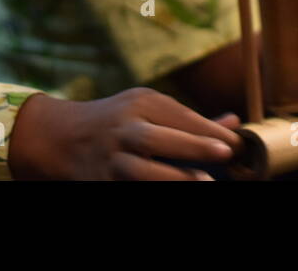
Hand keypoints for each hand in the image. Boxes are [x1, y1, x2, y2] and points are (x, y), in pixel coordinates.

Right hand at [8, 88, 242, 179]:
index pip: (176, 114)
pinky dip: (147, 190)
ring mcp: (109, 159)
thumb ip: (190, 120)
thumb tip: (236, 125)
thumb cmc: (119, 121)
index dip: (207, 129)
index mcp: (138, 104)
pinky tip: (173, 193)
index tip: (235, 143)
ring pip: (140, 170)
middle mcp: (121, 129)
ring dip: (173, 178)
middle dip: (192, 145)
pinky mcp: (101, 183)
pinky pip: (127, 188)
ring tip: (205, 184)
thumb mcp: (148, 109)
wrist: (61, 138)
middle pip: (157, 138)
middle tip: (225, 153)